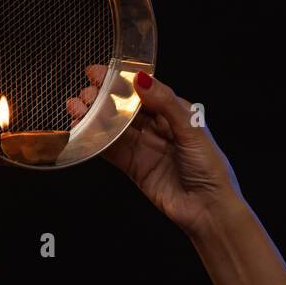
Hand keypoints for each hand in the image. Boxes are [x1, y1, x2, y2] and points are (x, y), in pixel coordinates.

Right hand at [67, 66, 242, 236]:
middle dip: (104, 98)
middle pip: (126, 108)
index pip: (144, 92)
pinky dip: (95, 140)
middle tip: (85, 93)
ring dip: (95, 117)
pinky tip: (81, 130)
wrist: (208, 211)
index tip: (99, 73)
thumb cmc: (210, 169)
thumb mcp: (191, 130)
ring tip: (76, 107)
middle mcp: (159, 128)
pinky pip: (111, 150)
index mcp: (176, 114)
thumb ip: (165, 104)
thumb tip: (140, 79)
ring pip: (114, 128)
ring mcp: (145, 148)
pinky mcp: (134, 167)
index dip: (121, 82)